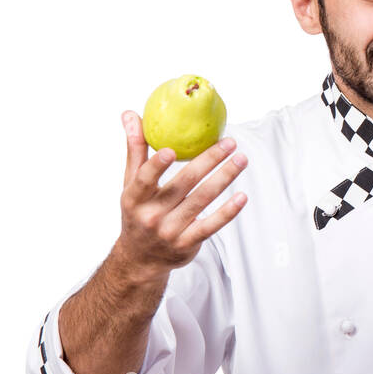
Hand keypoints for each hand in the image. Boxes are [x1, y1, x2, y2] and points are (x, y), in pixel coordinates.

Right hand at [116, 110, 248, 277]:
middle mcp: (152, 215)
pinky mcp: (188, 244)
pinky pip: (211, 226)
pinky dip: (228, 212)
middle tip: (229, 143)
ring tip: (241, 160)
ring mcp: (170, 231)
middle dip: (209, 161)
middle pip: (184, 184)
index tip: (171, 149)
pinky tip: (242, 196)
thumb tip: (130, 114)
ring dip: (224, 178)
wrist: (140, 259)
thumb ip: (135, 150)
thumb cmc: (137, 213)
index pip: (144, 179)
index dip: (157, 165)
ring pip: (202, 201)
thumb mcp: (130, 184)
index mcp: (135, 198)